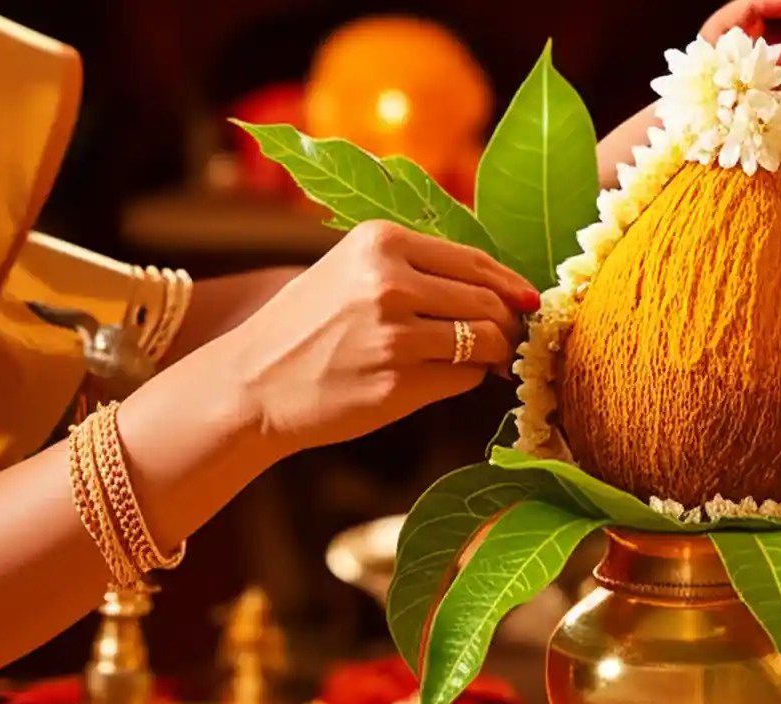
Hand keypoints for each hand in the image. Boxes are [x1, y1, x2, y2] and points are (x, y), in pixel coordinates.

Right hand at [226, 221, 537, 454]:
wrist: (252, 383)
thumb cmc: (308, 328)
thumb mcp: (352, 272)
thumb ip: (418, 270)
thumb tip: (502, 290)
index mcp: (380, 242)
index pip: (473, 260)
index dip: (509, 284)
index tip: (528, 301)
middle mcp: (389, 282)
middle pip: (487, 302)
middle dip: (509, 325)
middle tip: (511, 341)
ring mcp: (394, 335)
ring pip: (484, 341)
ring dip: (495, 354)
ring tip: (486, 361)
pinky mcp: (397, 382)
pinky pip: (463, 378)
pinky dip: (467, 379)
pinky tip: (444, 377)